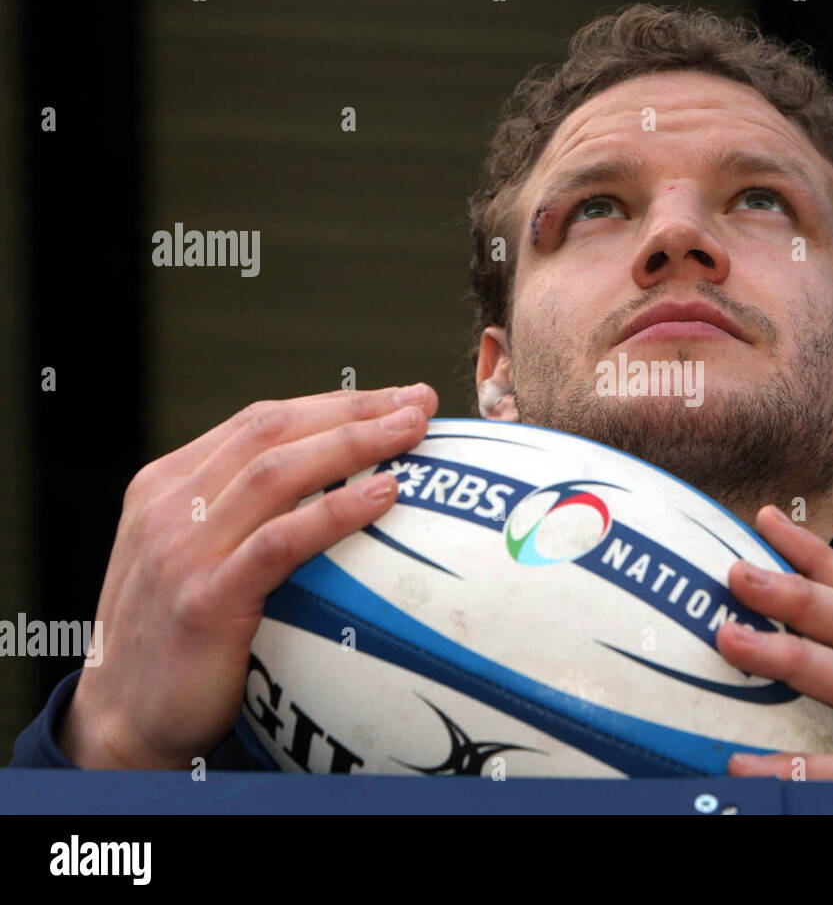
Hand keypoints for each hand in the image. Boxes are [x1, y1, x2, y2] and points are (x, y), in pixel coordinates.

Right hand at [60, 384, 438, 768]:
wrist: (122, 725)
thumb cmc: (183, 642)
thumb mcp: (200, 559)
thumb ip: (247, 517)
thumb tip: (345, 485)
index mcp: (169, 484)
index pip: (262, 421)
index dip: (335, 404)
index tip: (398, 397)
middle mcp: (170, 505)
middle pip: (274, 430)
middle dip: (354, 409)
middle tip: (420, 400)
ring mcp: (182, 550)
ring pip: (278, 471)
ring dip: (354, 442)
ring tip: (414, 432)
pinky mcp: (203, 601)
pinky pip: (279, 542)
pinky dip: (335, 511)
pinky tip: (386, 494)